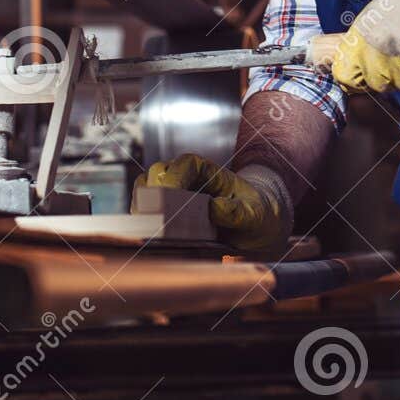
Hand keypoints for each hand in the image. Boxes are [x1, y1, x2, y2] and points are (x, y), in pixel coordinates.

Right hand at [136, 153, 289, 251]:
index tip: (169, 196)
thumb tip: (213, 208)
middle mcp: (186, 178)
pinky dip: (144, 220)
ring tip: (149, 228)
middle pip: (158, 173)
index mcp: (208, 171)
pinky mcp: (166, 212)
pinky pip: (146, 210)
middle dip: (154, 193)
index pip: (185, 164)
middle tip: (157, 218)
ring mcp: (173, 194)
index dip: (174, 177)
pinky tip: (149, 235)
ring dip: (144, 207)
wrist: (256, 227)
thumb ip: (238, 212)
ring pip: (146, 190)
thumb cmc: (256, 215)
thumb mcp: (255, 215)